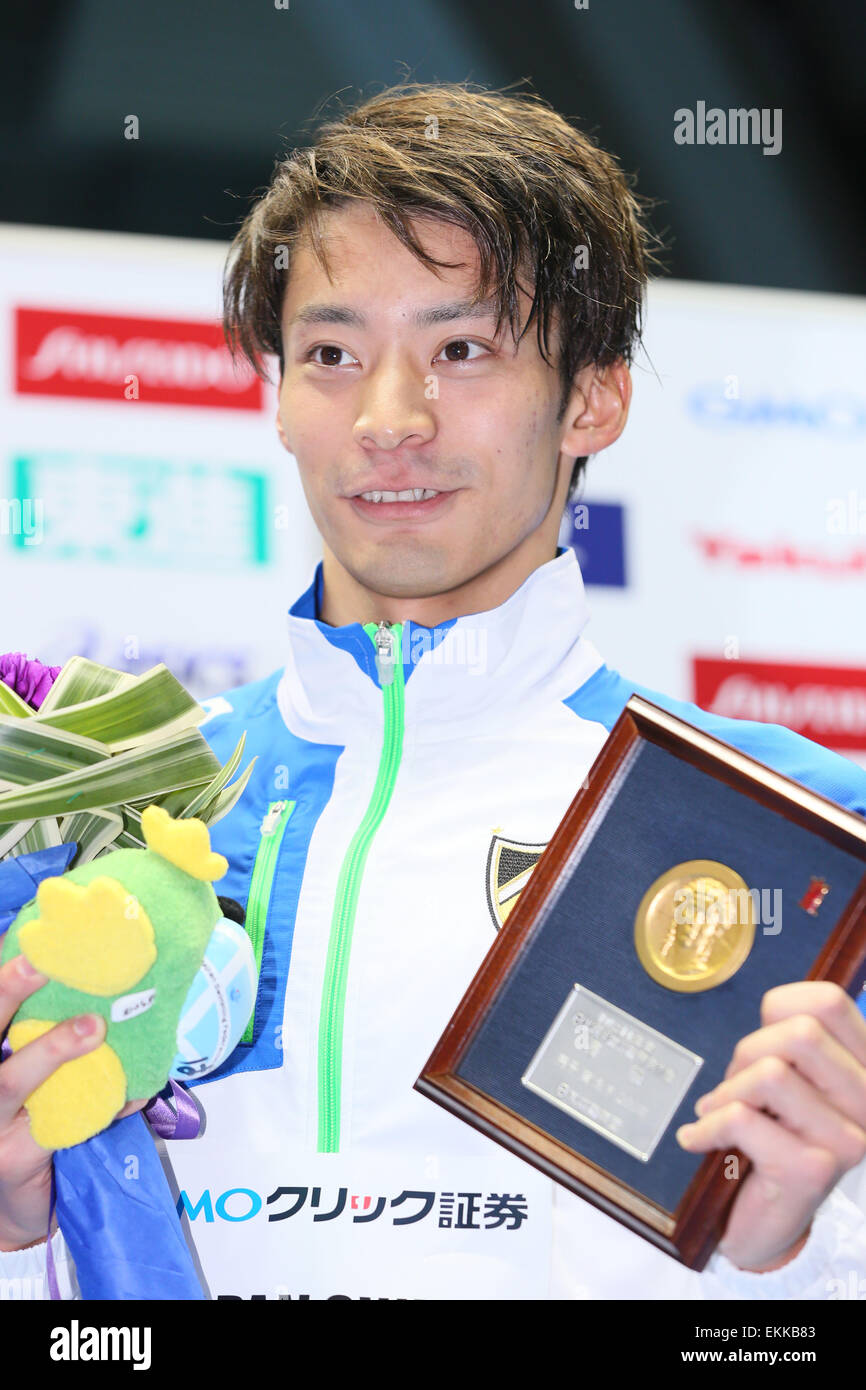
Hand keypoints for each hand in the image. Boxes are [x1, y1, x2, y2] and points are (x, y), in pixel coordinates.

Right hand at [0, 952, 145, 1251]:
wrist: (12, 1208)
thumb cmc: (25, 1125)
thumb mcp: (30, 1075)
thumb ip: (48, 1037)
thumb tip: (107, 994)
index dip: (4, 974)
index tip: (27, 937)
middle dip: (7, 990)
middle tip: (40, 961)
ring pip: (11, 1080)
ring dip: (52, 1049)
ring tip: (93, 1026)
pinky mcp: (11, 1158)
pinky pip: (58, 1127)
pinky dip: (100, 1107)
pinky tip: (131, 1093)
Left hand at [676, 981, 865, 1271]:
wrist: (766, 1224)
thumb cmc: (773, 1139)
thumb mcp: (791, 1080)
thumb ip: (793, 1041)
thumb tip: (776, 1010)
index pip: (830, 1002)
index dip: (780, 1008)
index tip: (764, 1042)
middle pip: (800, 1031)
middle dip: (749, 1052)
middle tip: (736, 1086)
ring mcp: (847, 1140)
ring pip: (771, 1071)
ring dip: (729, 1090)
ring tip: (723, 1114)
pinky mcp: (811, 1171)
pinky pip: (740, 1118)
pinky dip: (706, 1126)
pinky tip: (700, 1139)